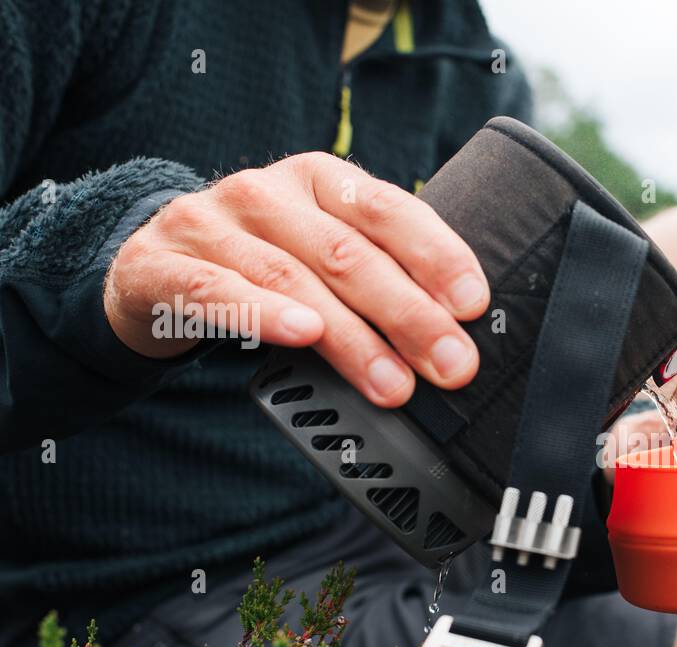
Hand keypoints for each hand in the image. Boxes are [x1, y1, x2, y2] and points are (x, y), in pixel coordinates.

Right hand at [103, 153, 487, 405]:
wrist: (150, 266)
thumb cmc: (261, 262)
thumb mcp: (322, 251)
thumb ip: (380, 274)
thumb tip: (455, 333)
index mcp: (319, 179)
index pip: (390, 210)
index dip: (436, 256)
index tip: (472, 305)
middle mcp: (268, 192)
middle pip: (350, 254)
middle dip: (411, 315)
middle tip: (452, 365)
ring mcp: (212, 224)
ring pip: (294, 280)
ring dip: (353, 338)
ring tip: (394, 383)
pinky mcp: (164, 265)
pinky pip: (218, 292)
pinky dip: (264, 315)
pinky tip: (302, 335)